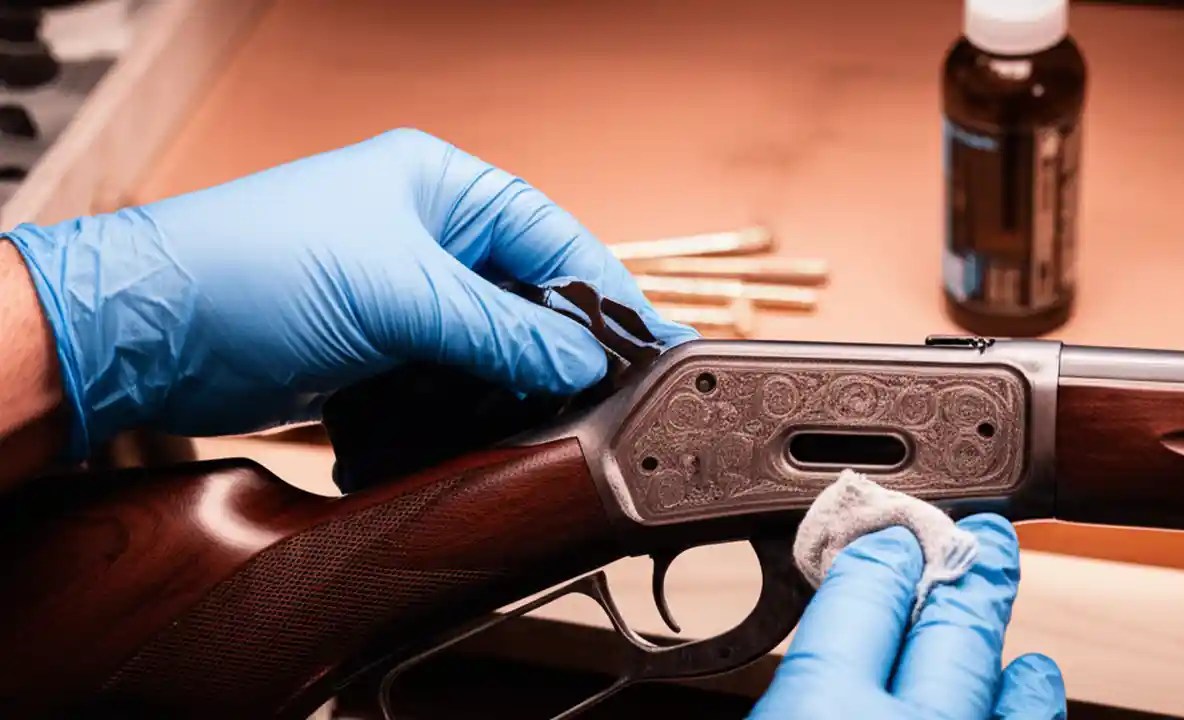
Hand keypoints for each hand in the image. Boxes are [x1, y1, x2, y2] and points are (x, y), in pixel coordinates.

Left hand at [5, 129, 694, 458]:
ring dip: (517, 385)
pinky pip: (451, 381)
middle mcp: (428, 237)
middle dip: (564, 347)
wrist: (147, 334)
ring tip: (557, 423)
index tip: (651, 344)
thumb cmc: (252, 269)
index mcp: (440, 188)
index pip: (552, 235)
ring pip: (494, 345)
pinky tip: (489, 433)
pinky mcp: (381, 352)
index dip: (605, 291)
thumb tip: (581, 358)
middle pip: (528, 295)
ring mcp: (403, 297)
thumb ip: (498, 328)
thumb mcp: (395, 291)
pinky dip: (469, 409)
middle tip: (612, 398)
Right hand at [750, 514, 1064, 719]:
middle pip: (945, 623)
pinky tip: (1034, 681)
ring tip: (998, 583)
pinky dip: (1032, 702)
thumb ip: (781, 691)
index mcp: (818, 708)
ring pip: (999, 676)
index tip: (883, 538)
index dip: (876, 556)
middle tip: (973, 531)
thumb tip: (797, 666)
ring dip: (998, 624)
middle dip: (960, 567)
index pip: (860, 599)